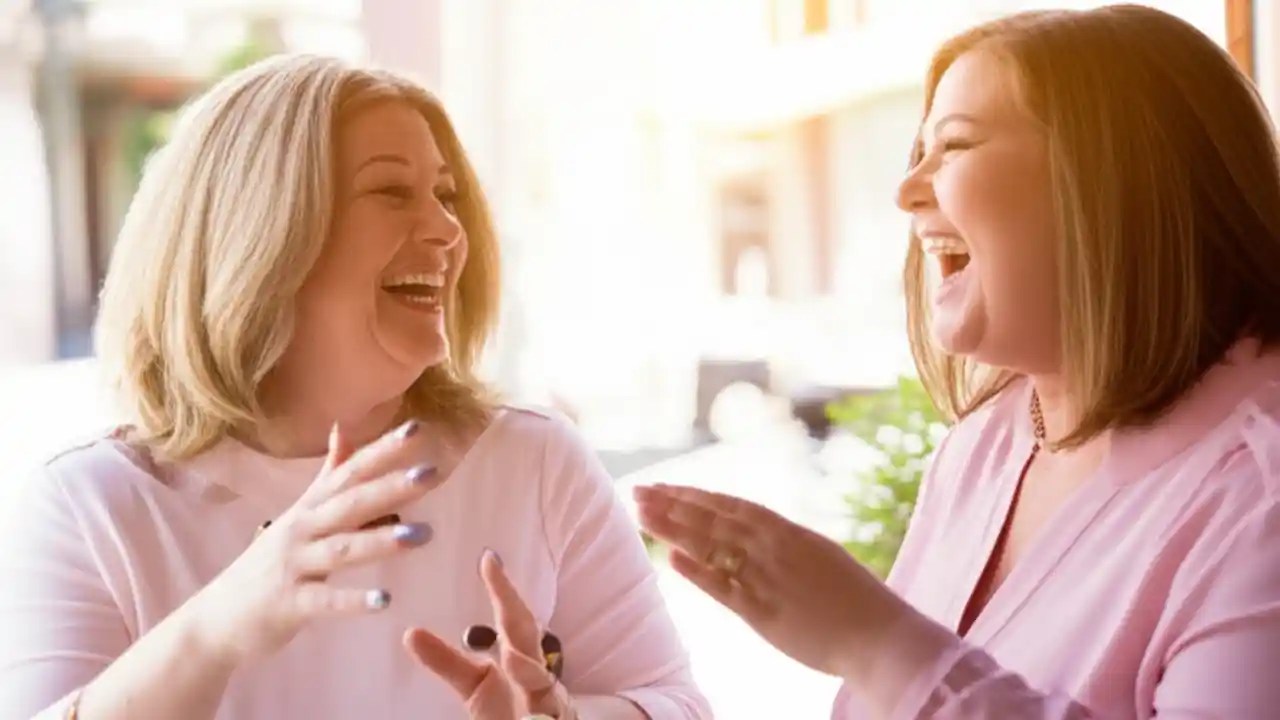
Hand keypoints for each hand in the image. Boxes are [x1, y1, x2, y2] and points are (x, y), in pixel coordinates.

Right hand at [186, 420, 443, 666]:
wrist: (217, 618)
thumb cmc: (269, 564)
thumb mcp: (298, 514)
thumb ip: (328, 474)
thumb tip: (343, 426)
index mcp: (310, 507)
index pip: (350, 471)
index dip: (382, 449)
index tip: (418, 429)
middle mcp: (302, 529)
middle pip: (350, 503)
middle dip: (390, 486)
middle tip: (431, 473)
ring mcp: (294, 565)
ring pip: (342, 549)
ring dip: (381, 541)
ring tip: (422, 534)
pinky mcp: (290, 604)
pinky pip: (325, 601)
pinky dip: (354, 600)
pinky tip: (385, 600)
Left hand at [404, 551, 574, 719]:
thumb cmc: (508, 706)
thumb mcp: (473, 684)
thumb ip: (446, 661)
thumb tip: (409, 632)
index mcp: (519, 656)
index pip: (511, 618)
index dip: (501, 589)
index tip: (488, 558)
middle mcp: (538, 673)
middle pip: (528, 638)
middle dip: (513, 612)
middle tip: (492, 575)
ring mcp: (553, 701)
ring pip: (544, 682)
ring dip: (530, 672)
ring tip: (511, 661)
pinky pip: (554, 717)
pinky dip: (545, 717)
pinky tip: (533, 717)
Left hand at [633, 483, 911, 680]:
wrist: (882, 635)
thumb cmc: (857, 600)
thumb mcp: (821, 558)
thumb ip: (788, 546)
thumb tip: (763, 536)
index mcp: (789, 532)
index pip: (731, 506)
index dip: (693, 495)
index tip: (663, 486)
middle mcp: (774, 548)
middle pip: (712, 519)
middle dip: (671, 504)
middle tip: (637, 491)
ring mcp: (768, 578)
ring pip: (712, 546)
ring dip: (673, 529)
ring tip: (641, 516)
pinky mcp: (765, 613)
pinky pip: (725, 588)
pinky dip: (697, 571)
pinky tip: (670, 558)